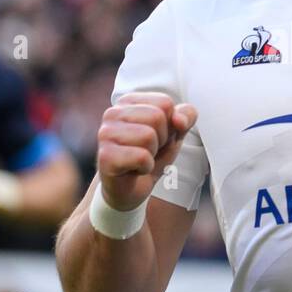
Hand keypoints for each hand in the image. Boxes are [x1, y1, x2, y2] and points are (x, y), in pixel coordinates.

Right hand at [98, 93, 197, 210]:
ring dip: (152, 154)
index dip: (169, 125)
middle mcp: (112, 113)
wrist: (131, 189)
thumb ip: (186, 116)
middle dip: (161, 140)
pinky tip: (134, 170)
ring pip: (148, 136)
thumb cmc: (151, 156)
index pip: (164, 103)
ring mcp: (105, 134)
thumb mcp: (175, 133)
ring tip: (140, 160)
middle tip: (148, 151)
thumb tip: (179, 119)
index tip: (157, 137)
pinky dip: (146, 167)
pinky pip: (141, 157)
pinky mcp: (105, 156)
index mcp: (128, 102)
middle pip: (156, 117)